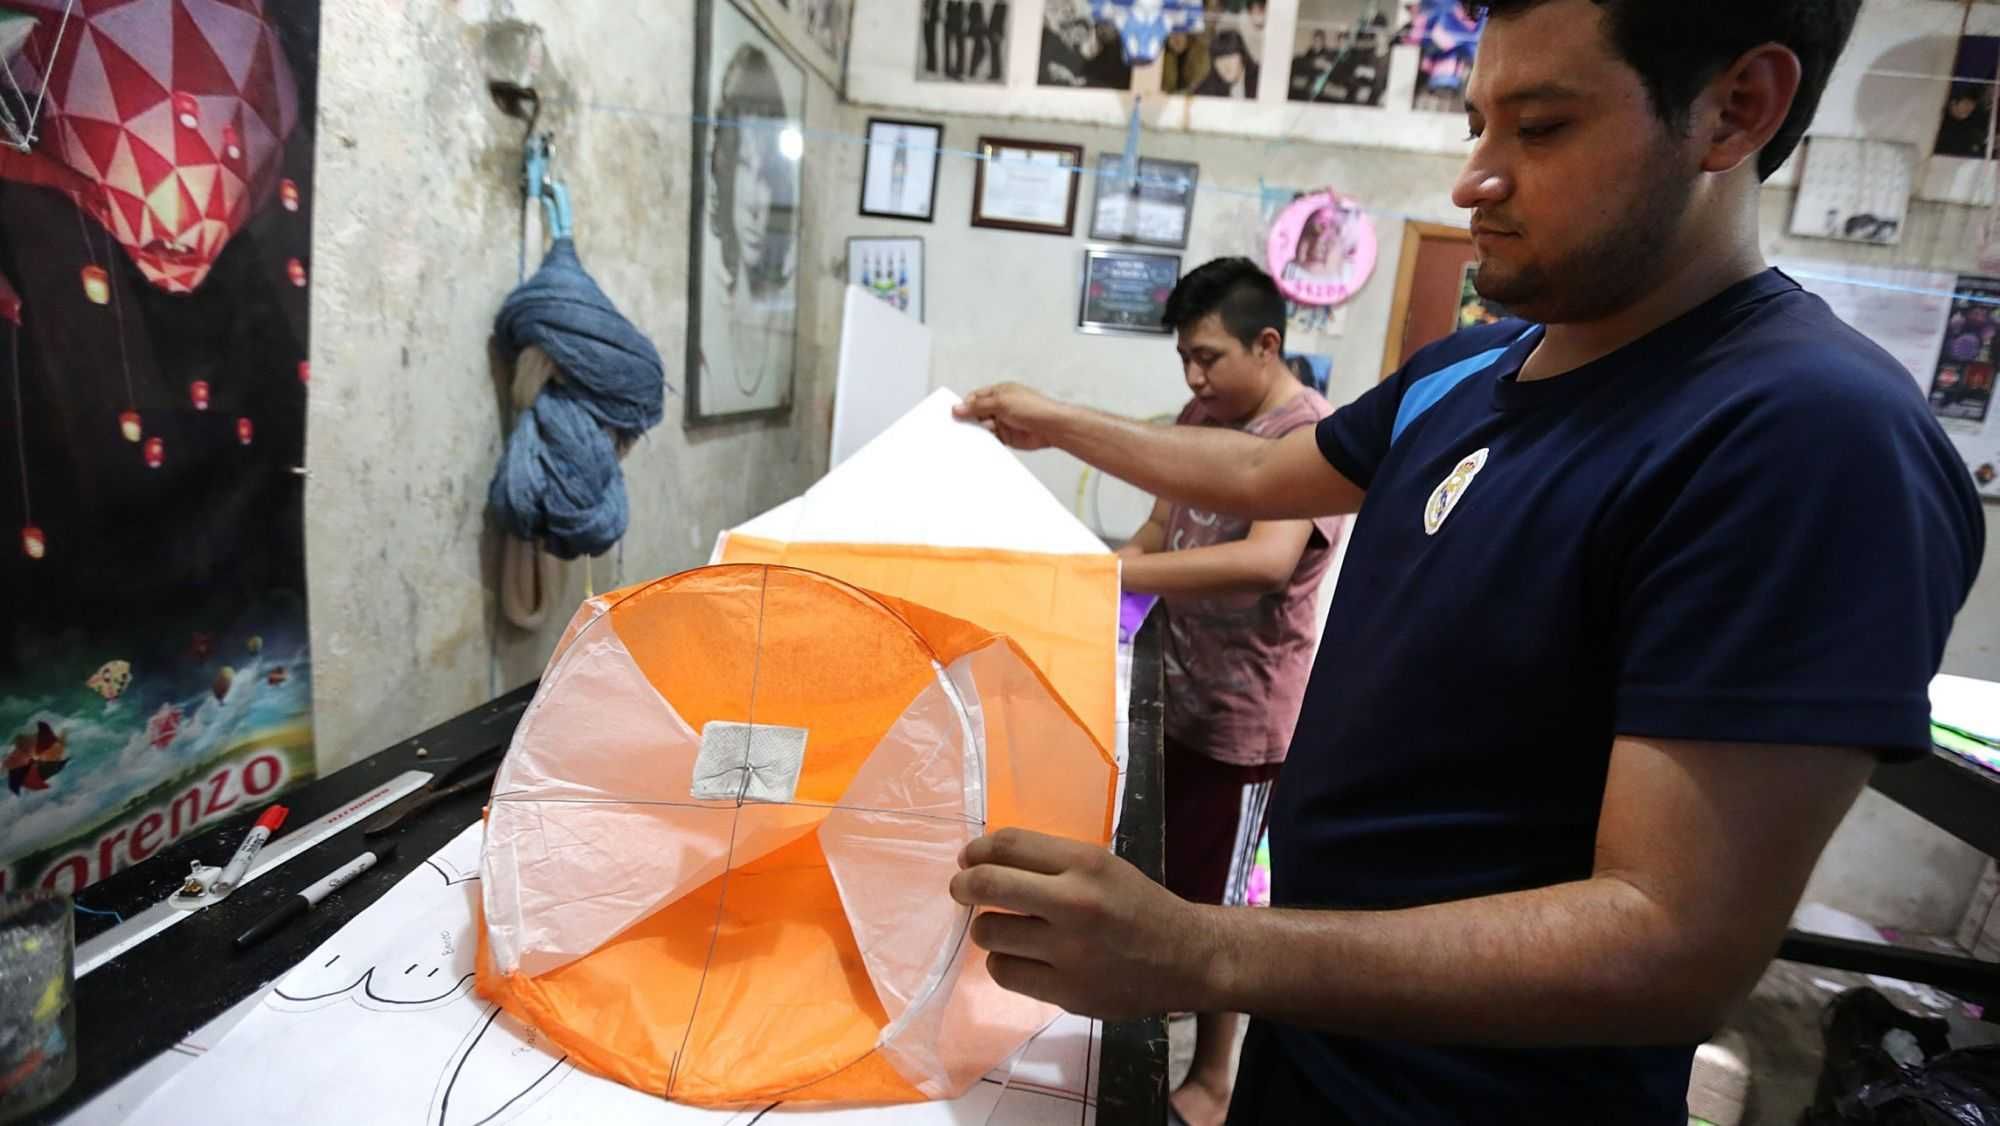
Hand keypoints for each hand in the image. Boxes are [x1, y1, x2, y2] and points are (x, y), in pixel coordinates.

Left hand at [949, 828, 1215, 1019]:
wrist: (1185, 958)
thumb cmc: (1137, 905)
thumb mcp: (1102, 867)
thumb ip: (1049, 862)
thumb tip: (983, 861)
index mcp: (1086, 864)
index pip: (1008, 845)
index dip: (978, 850)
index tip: (969, 859)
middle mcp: (1075, 904)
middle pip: (988, 885)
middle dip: (964, 885)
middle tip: (962, 888)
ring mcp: (1069, 952)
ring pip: (989, 933)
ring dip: (989, 928)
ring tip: (1007, 928)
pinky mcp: (1066, 992)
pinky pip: (1004, 972)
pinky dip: (1005, 962)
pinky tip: (1022, 957)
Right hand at [953, 384, 1065, 451]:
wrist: (1052, 427)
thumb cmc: (1034, 408)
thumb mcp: (1001, 402)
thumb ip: (978, 407)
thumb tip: (958, 408)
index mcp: (998, 392)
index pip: (975, 398)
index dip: (964, 406)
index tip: (953, 415)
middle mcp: (1000, 406)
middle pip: (977, 413)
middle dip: (968, 420)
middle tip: (955, 429)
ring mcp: (1003, 422)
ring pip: (983, 428)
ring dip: (976, 433)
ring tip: (964, 439)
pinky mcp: (1007, 437)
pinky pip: (991, 440)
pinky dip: (985, 443)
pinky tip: (977, 446)